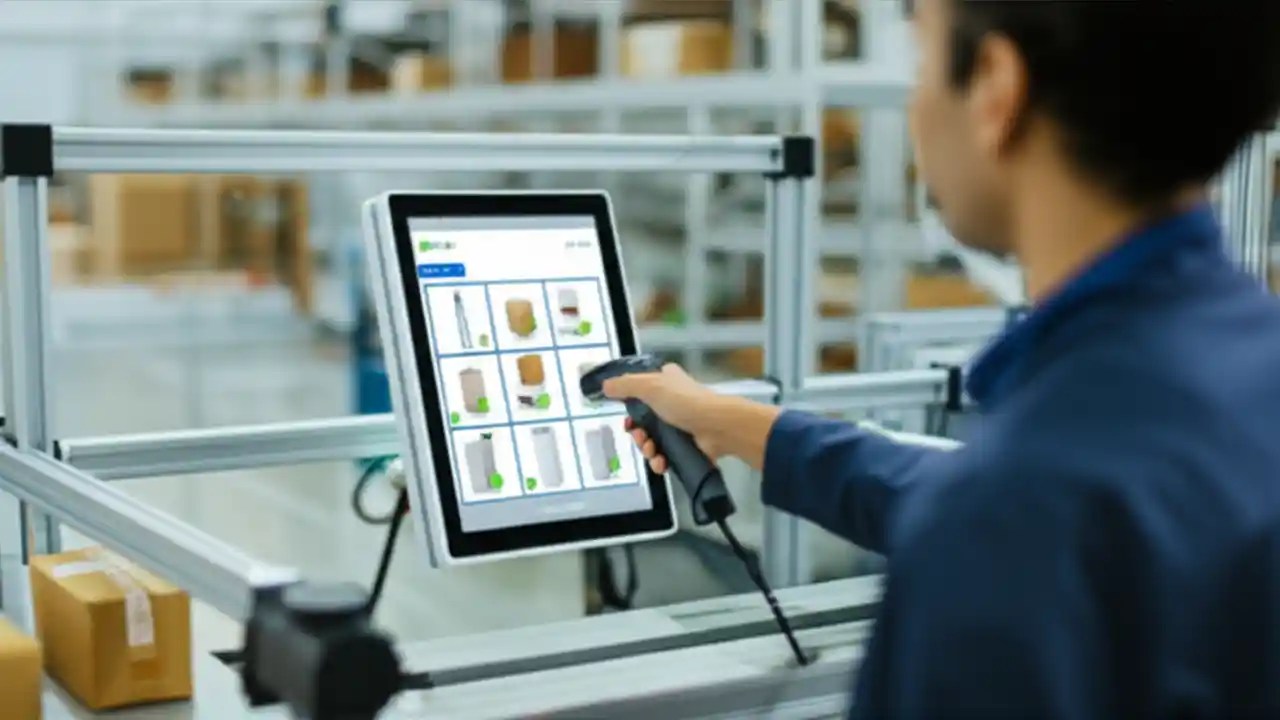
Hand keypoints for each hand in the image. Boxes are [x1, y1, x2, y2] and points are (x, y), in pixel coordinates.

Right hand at [602, 363, 724, 473]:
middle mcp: (672, 402)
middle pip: (643, 421)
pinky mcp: (686, 445)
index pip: (639, 392)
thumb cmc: (685, 401)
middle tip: (640, 438)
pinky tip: (661, 462)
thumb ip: (624, 385)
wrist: (717, 427)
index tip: (626, 419)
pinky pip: (665, 455)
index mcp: (665, 382)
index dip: (629, 407)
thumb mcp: (650, 385)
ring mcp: (680, 425)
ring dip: (647, 449)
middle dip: (638, 434)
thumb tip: (605, 386)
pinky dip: (659, 461)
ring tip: (653, 451)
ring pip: (652, 440)